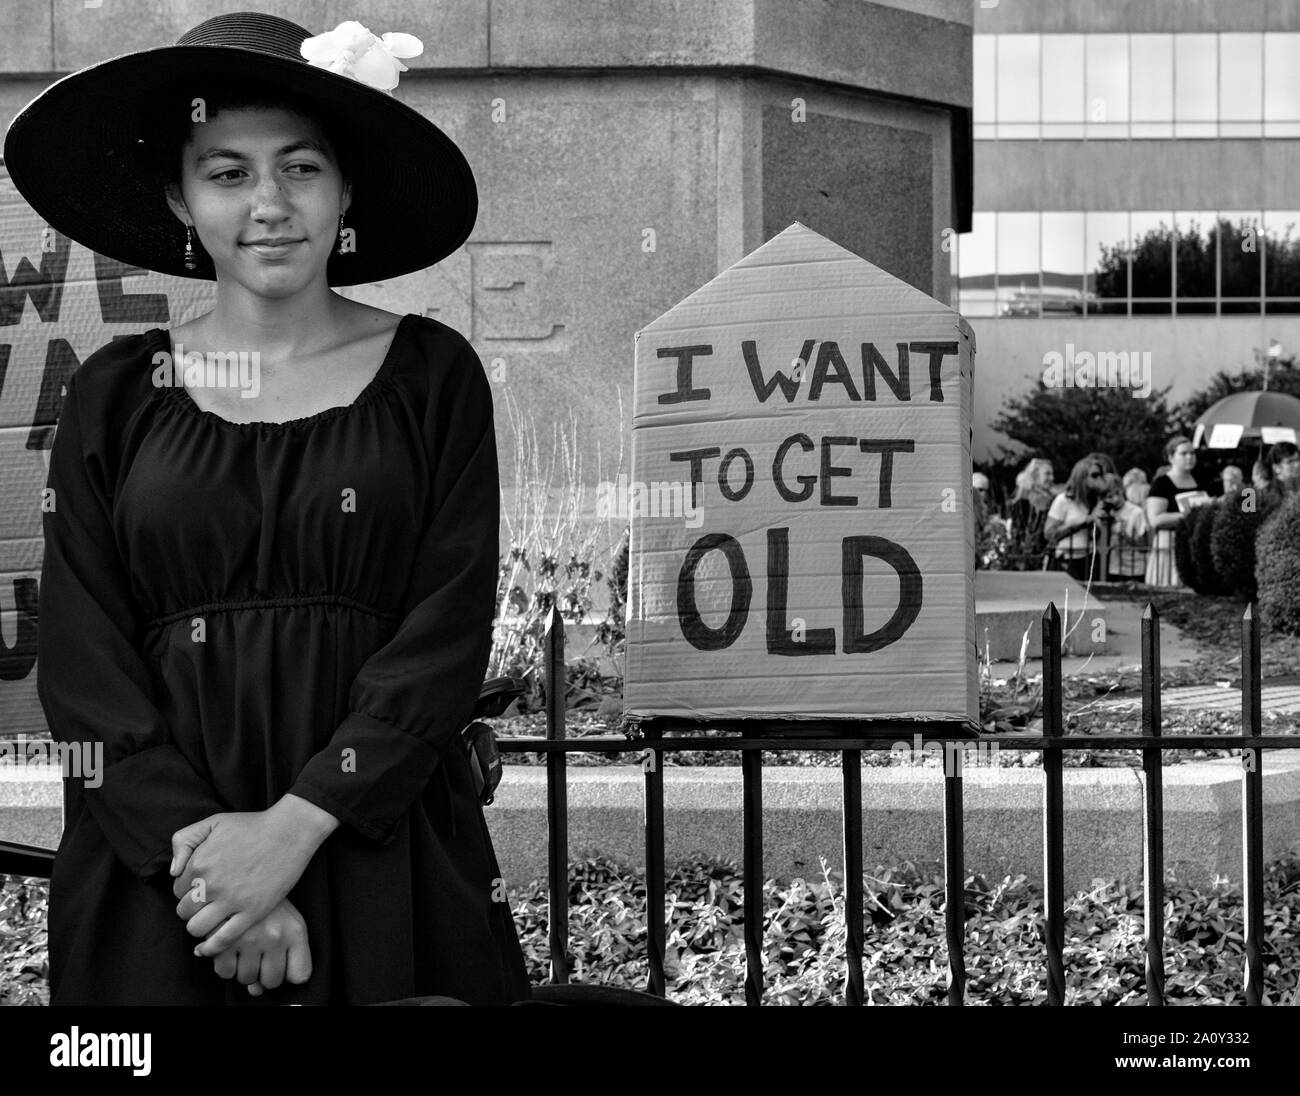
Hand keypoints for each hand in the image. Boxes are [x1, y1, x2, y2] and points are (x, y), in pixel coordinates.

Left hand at [170, 796, 336, 956]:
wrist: (290, 832)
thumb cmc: (252, 826)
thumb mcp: (213, 822)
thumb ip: (184, 841)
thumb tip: (173, 872)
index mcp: (199, 863)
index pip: (177, 890)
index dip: (187, 889)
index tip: (200, 887)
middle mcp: (211, 884)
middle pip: (184, 911)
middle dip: (191, 909)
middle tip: (206, 903)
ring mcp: (232, 900)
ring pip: (197, 928)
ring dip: (199, 926)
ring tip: (209, 919)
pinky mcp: (252, 912)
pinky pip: (222, 939)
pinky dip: (210, 948)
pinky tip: (206, 948)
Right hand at [209, 898, 312, 996]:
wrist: (240, 868)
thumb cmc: (263, 897)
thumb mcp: (282, 917)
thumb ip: (278, 954)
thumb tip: (256, 991)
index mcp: (295, 930)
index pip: (300, 974)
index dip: (288, 974)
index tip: (280, 966)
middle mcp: (276, 936)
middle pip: (272, 981)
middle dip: (263, 974)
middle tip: (256, 957)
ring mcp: (250, 939)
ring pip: (246, 979)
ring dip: (242, 969)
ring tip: (241, 949)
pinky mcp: (224, 939)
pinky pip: (224, 972)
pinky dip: (223, 964)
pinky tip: (226, 947)